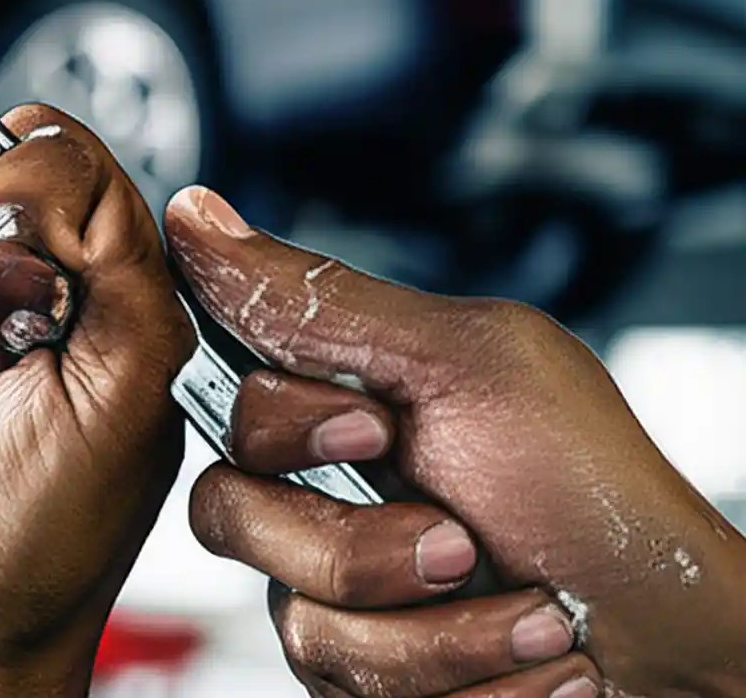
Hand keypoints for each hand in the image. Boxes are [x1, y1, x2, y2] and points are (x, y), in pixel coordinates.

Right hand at [167, 187, 745, 696]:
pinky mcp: (360, 671)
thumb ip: (320, 302)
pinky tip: (515, 653)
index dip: (284, 425)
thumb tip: (199, 218)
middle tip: (460, 536)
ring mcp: (339, 591)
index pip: (227, 405)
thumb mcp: (465, 365)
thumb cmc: (594, 493)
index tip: (373, 426)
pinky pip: (348, 687)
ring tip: (524, 609)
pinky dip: (457, 677)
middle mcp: (324, 497)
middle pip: (232, 517)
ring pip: (300, 619)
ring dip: (438, 629)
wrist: (670, 638)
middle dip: (364, 548)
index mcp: (342, 407)